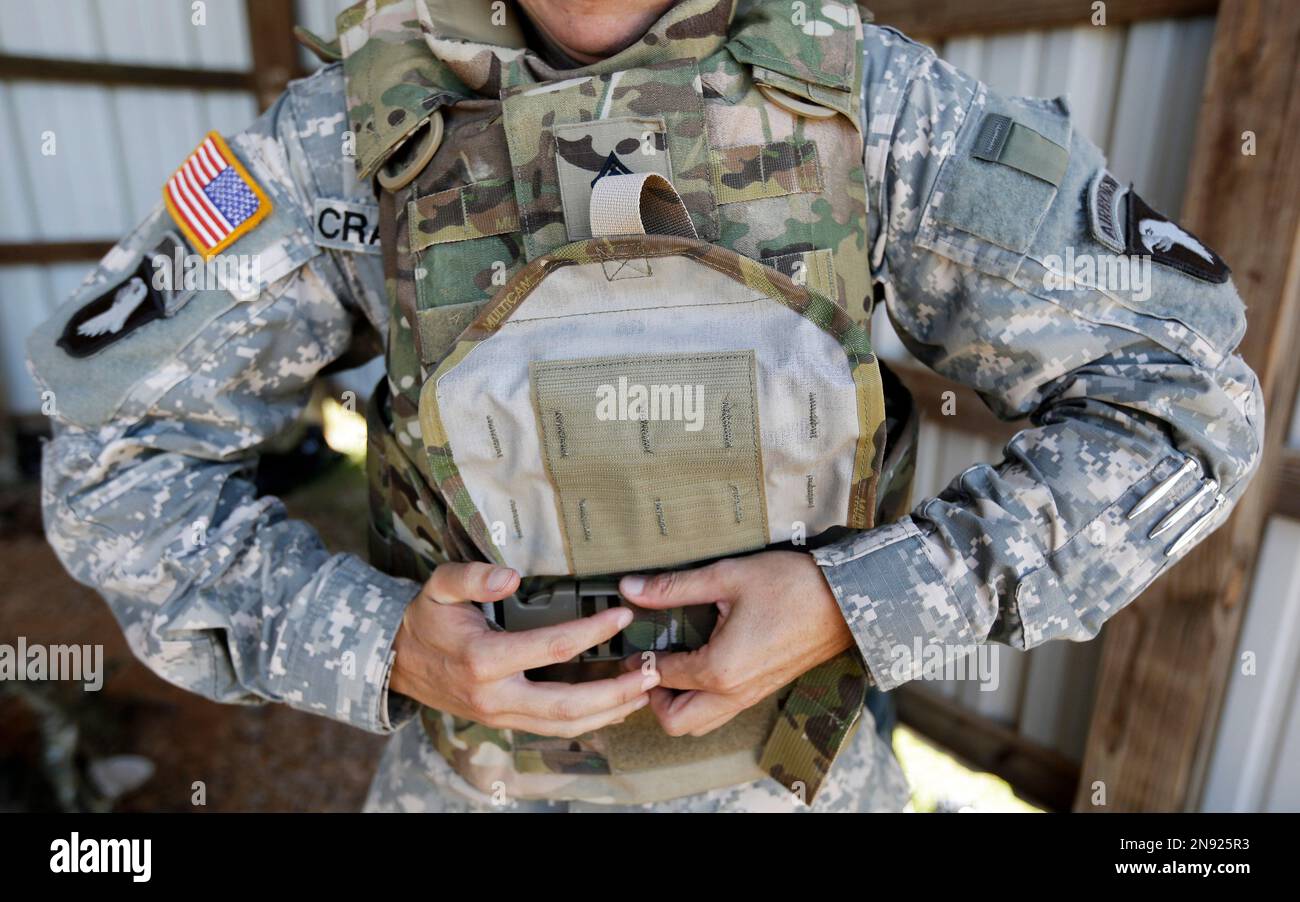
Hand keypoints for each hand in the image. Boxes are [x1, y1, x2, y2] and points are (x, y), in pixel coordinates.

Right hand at [390, 562, 658, 737]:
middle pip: (567, 704)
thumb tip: (510, 575)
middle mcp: (495, 696)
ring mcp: (501, 715)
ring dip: (610, 711)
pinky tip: (616, 706)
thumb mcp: (439, 587)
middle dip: (615, 691)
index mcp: (484, 659)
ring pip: (565, 725)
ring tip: (645, 691)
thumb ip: (472, 576)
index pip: (552, 648)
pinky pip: (555, 728)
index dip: (592, 632)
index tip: (622, 615)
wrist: (397, 661)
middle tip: (651, 672)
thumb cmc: (426, 619)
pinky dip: (590, 721)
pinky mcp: (507, 721)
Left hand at [618, 551, 852, 736]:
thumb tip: (630, 588)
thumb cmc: (791, 585)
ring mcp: (750, 696)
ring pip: (700, 723)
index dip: (639, 661)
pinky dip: (701, 700)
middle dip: (653, 698)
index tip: (631, 644)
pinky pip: (721, 711)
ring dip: (677, 704)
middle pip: (675, 722)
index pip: (660, 678)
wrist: (846, 600)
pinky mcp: (763, 690)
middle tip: (647, 664)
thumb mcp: (726, 577)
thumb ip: (673, 587)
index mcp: (720, 669)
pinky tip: (699, 664)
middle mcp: (733, 693)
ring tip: (670, 666)